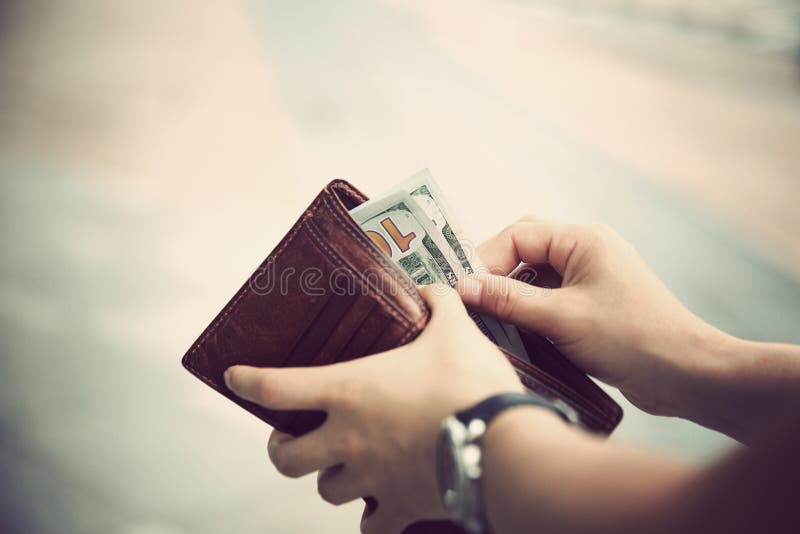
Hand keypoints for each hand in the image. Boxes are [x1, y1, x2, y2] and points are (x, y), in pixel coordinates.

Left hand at [224, 285, 522, 533]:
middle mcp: (349, 439)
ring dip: (328, 478)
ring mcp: (372, 478)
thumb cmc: (471, 387)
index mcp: (349, 392)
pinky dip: (371, 515)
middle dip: (281, 448)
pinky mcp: (401, 505)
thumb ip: (438, 304)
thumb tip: (433, 290)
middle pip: (285, 458)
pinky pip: (371, 523)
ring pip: (326, 490)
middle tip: (289, 438)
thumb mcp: (454, 331)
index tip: (235, 377)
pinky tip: (380, 504)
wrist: (505, 446)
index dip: (248, 381)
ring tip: (342, 465)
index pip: (277, 387)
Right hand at [456, 218, 727, 417]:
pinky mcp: (593, 303)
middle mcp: (586, 251)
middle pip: (525, 247)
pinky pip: (550, 296)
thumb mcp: (560, 318)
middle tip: (473, 298)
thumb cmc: (630, 338)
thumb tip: (463, 286)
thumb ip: (509, 299)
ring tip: (492, 318)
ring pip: (536, 274)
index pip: (518, 235)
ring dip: (513, 292)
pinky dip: (530, 309)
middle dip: (497, 271)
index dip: (486, 259)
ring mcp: (591, 276)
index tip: (464, 289)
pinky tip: (518, 330)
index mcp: (582, 240)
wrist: (685, 374)